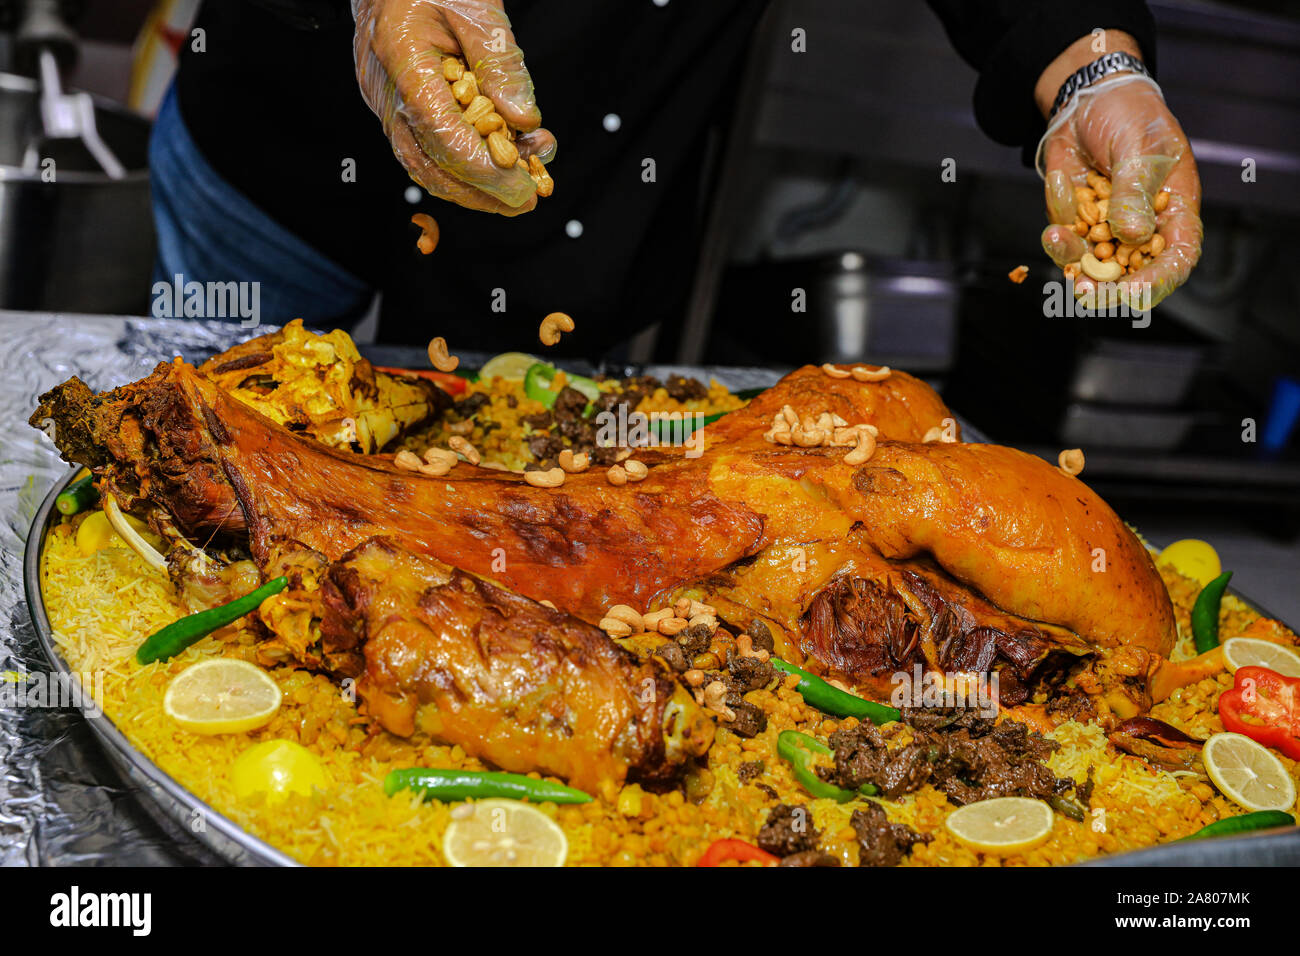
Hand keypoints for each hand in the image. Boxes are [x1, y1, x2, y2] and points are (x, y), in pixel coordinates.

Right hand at [352, 0, 555, 214]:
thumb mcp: (478, 8)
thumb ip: (500, 64)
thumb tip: (524, 121)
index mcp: (403, 57)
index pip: (442, 133)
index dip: (484, 170)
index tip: (522, 188)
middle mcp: (386, 89)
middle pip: (429, 164)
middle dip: (481, 192)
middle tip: (526, 201)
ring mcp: (385, 102)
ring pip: (424, 165)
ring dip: (472, 188)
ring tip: (517, 189)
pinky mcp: (395, 107)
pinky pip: (425, 148)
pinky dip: (461, 166)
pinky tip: (496, 166)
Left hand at [1038, 74, 1202, 308]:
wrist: (1088, 100)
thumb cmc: (1129, 117)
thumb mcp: (1138, 149)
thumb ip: (1135, 193)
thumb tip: (1135, 236)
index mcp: (1174, 212)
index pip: (1176, 259)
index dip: (1157, 281)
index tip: (1132, 293)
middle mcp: (1141, 230)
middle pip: (1130, 276)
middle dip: (1105, 287)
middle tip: (1085, 291)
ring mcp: (1105, 230)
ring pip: (1090, 266)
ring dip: (1071, 262)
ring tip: (1058, 236)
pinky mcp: (1075, 224)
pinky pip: (1063, 240)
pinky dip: (1056, 224)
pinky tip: (1060, 181)